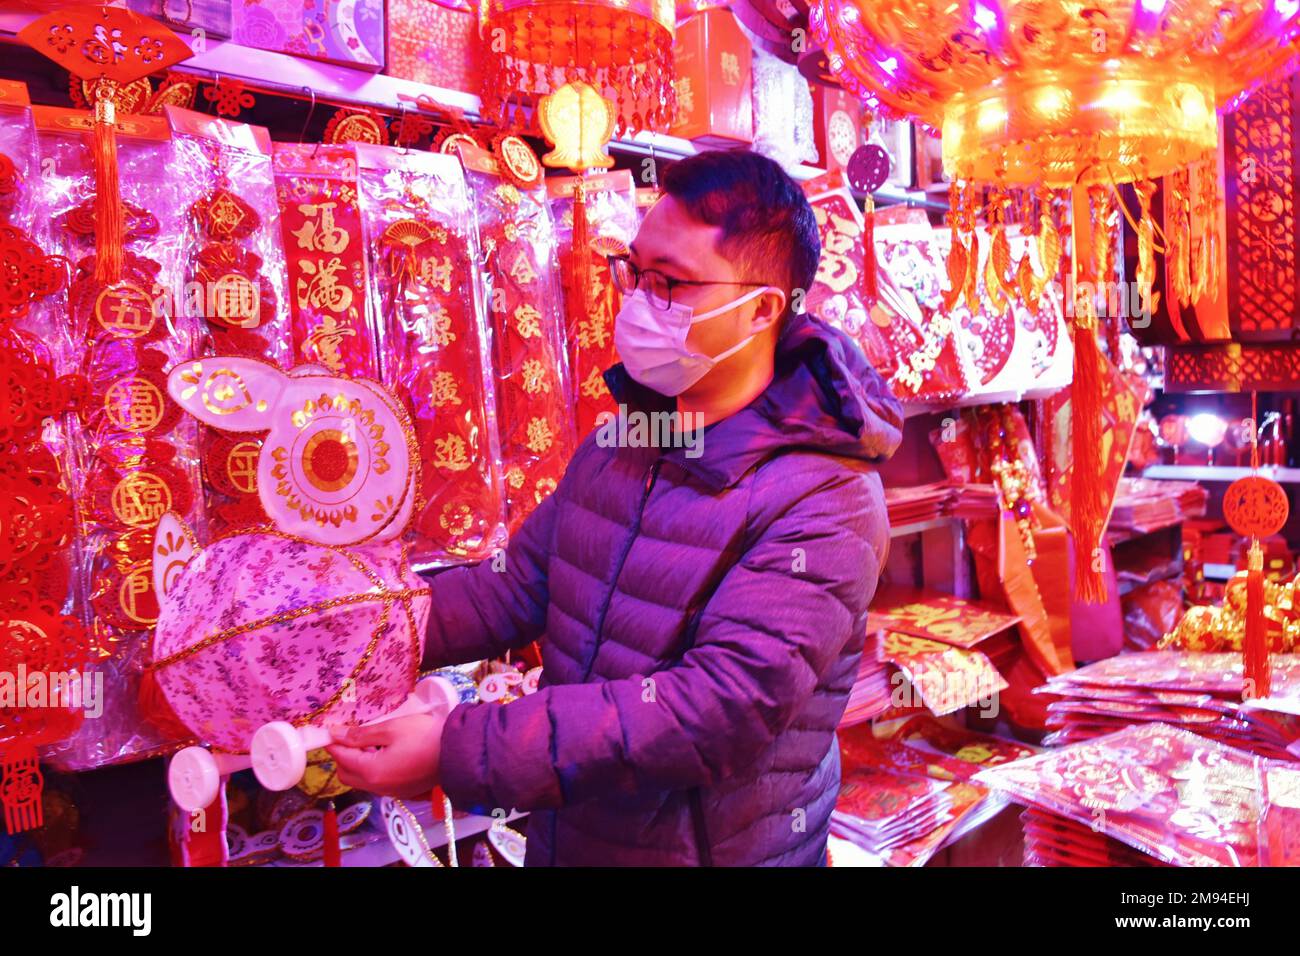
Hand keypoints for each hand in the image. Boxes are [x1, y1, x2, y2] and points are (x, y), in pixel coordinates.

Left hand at [326, 712, 446, 799]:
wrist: (459, 753)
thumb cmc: (424, 736)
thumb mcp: (390, 728)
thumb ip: (360, 734)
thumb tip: (334, 734)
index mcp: (371, 771)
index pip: (341, 757)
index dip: (332, 742)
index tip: (329, 728)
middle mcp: (377, 787)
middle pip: (346, 774)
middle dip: (342, 756)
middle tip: (350, 735)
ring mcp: (391, 792)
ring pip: (361, 781)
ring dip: (358, 764)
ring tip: (369, 742)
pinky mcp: (403, 792)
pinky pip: (377, 783)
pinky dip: (372, 770)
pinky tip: (384, 753)